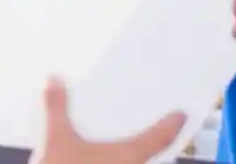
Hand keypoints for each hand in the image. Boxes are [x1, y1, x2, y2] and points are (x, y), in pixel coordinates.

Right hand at [30, 78, 185, 163]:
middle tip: (151, 121)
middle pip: (151, 154)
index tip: (181, 115)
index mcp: (131, 156)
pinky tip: (99, 159)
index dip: (173, 124)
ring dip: (131, 156)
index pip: (162, 137)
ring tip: (119, 142)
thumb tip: (54, 81)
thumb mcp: (56, 140)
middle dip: (150, 138)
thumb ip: (57, 108)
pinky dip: (115, 162)